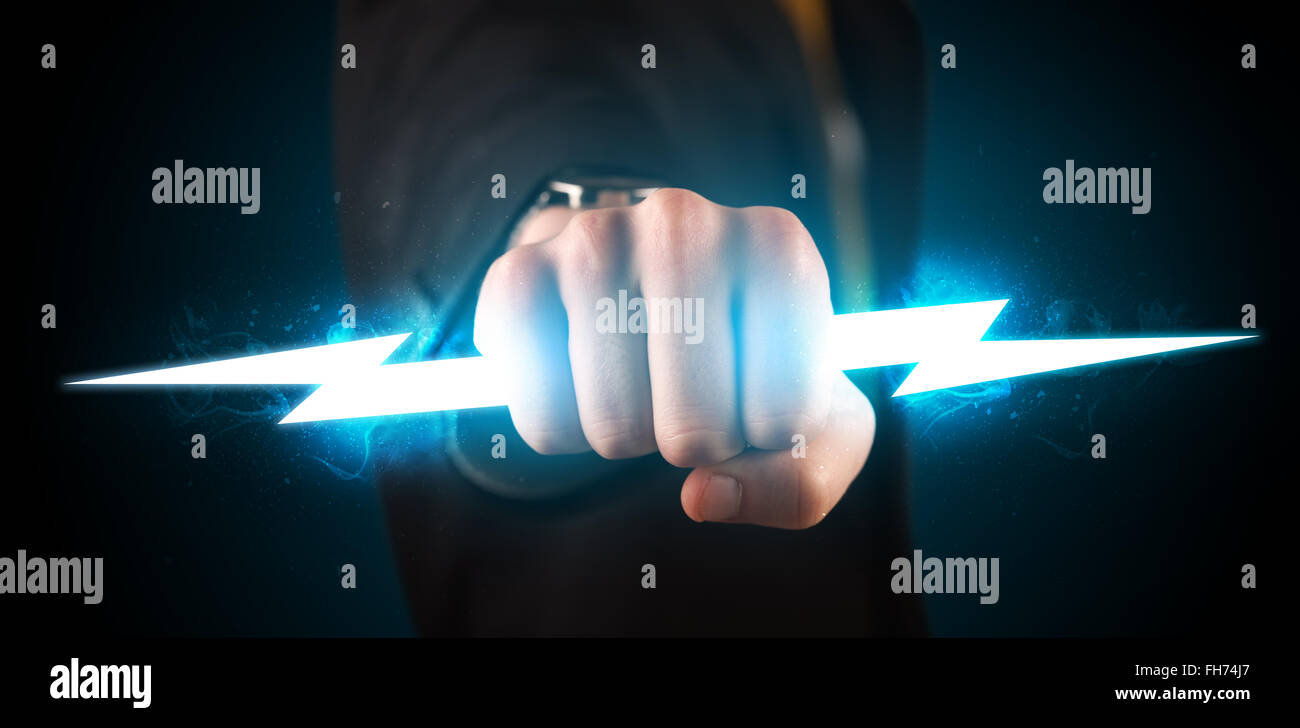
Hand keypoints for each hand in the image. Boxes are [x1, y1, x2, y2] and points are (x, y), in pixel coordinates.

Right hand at [474, 188, 874, 527]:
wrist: (656, 286)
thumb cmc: (747, 362)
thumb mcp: (812, 426)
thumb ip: (798, 485)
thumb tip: (702, 496)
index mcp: (778, 247)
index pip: (784, 417)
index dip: (770, 436)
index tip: (763, 391)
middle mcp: (685, 223)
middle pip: (695, 431)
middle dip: (697, 447)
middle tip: (695, 397)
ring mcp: (594, 238)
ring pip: (614, 429)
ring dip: (630, 439)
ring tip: (642, 383)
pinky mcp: (519, 271)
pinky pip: (540, 416)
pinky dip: (562, 431)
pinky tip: (585, 379)